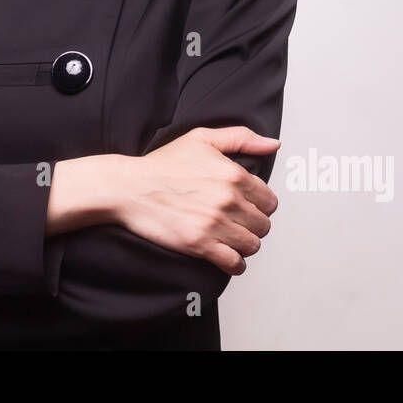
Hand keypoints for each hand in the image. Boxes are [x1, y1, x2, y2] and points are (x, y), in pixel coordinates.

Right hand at [112, 126, 279, 275]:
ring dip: (244, 244)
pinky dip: (235, 264)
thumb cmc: (162, 164)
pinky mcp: (200, 244)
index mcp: (233, 174)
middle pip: (263, 225)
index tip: (247, 206)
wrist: (129, 187)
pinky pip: (235, 263)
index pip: (269, 201)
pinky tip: (226, 256)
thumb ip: (241, 138)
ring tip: (231, 239)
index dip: (260, 205)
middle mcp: (228, 200)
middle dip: (253, 225)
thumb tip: (273, 144)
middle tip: (237, 223)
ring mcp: (215, 224)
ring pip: (252, 245)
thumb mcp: (202, 138)